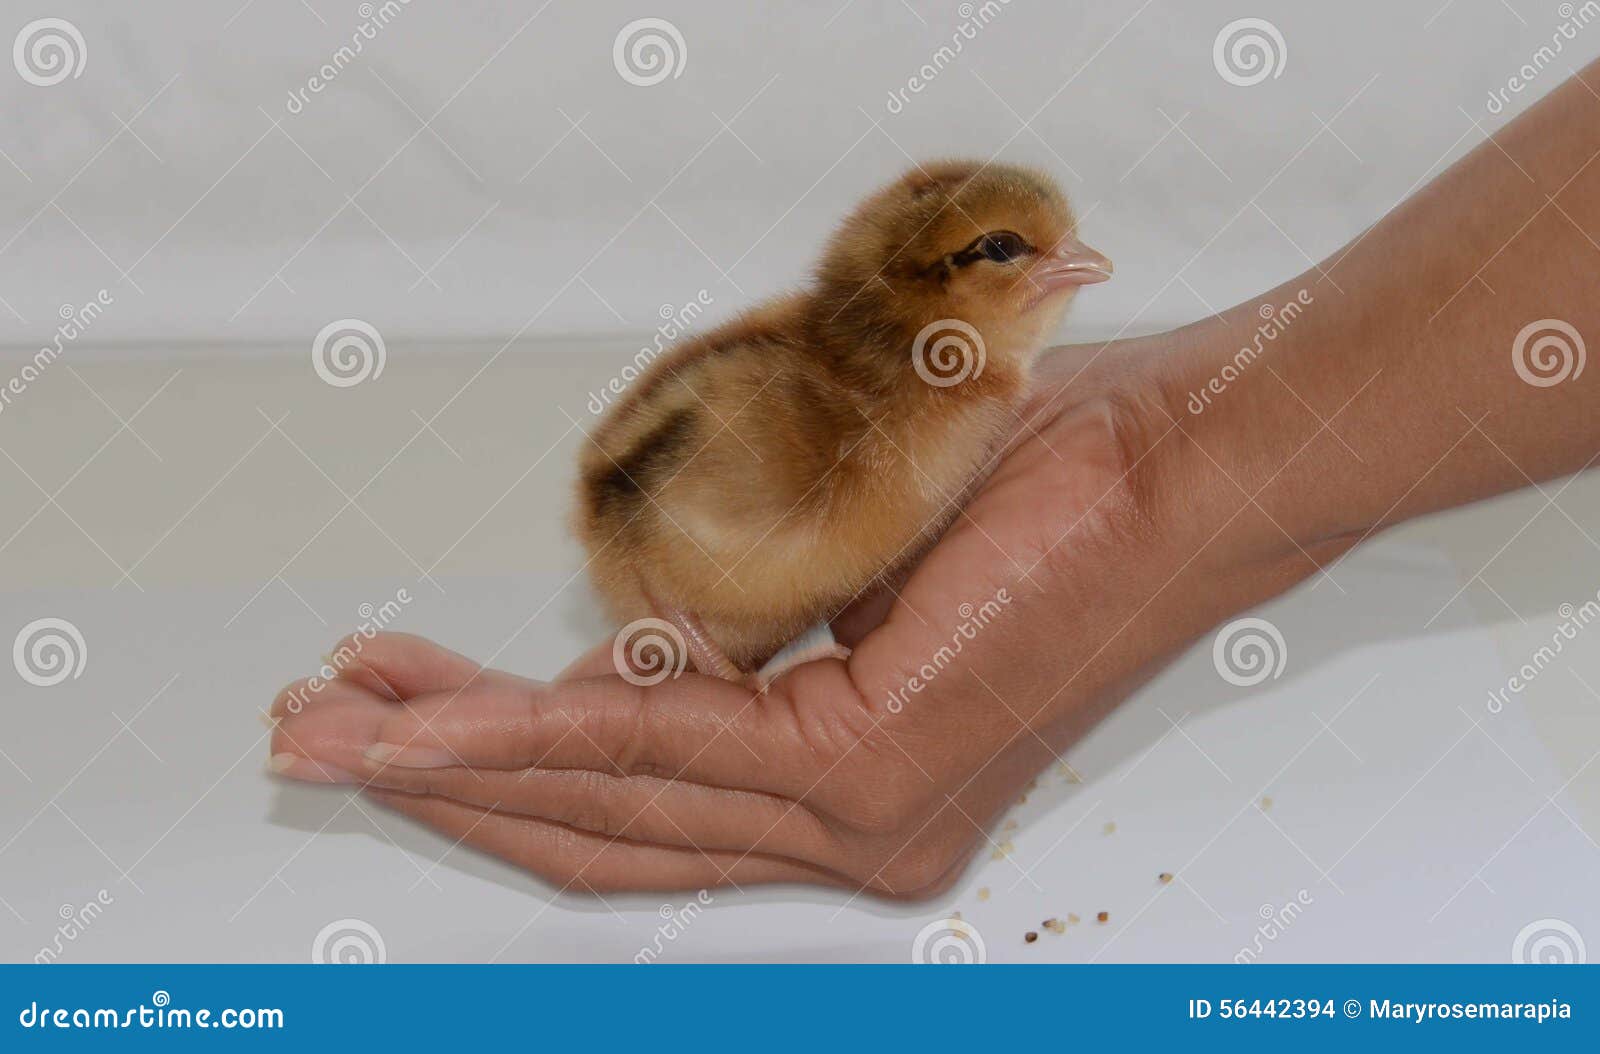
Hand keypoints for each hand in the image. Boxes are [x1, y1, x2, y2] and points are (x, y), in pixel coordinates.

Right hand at [267, 340, 1306, 895]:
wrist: (1180, 466)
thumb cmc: (1039, 494)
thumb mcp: (852, 571)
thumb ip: (743, 636)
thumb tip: (627, 634)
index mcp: (851, 793)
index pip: (640, 809)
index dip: (499, 776)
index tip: (393, 719)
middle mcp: (854, 833)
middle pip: (601, 829)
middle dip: (443, 786)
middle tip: (318, 737)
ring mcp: (862, 818)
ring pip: (611, 801)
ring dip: (457, 764)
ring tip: (334, 727)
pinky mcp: (871, 769)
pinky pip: (664, 749)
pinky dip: (538, 733)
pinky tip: (438, 722)